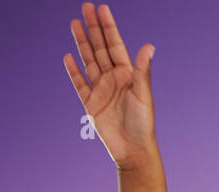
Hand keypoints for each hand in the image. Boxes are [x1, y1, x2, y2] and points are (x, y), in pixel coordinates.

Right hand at [63, 3, 156, 169]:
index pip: (115, 45)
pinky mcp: (91, 103)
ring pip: (89, 61)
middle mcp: (113, 79)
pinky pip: (80, 83)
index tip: (102, 8)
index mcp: (127, 74)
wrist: (133, 150)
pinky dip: (74, 71)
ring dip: (82, 43)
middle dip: (93, 28)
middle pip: (100, 48)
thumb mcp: (143, 95)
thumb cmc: (143, 124)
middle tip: (86, 6)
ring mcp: (101, 90)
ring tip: (74, 23)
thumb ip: (142, 70)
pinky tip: (68, 56)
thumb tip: (149, 46)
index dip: (108, 27)